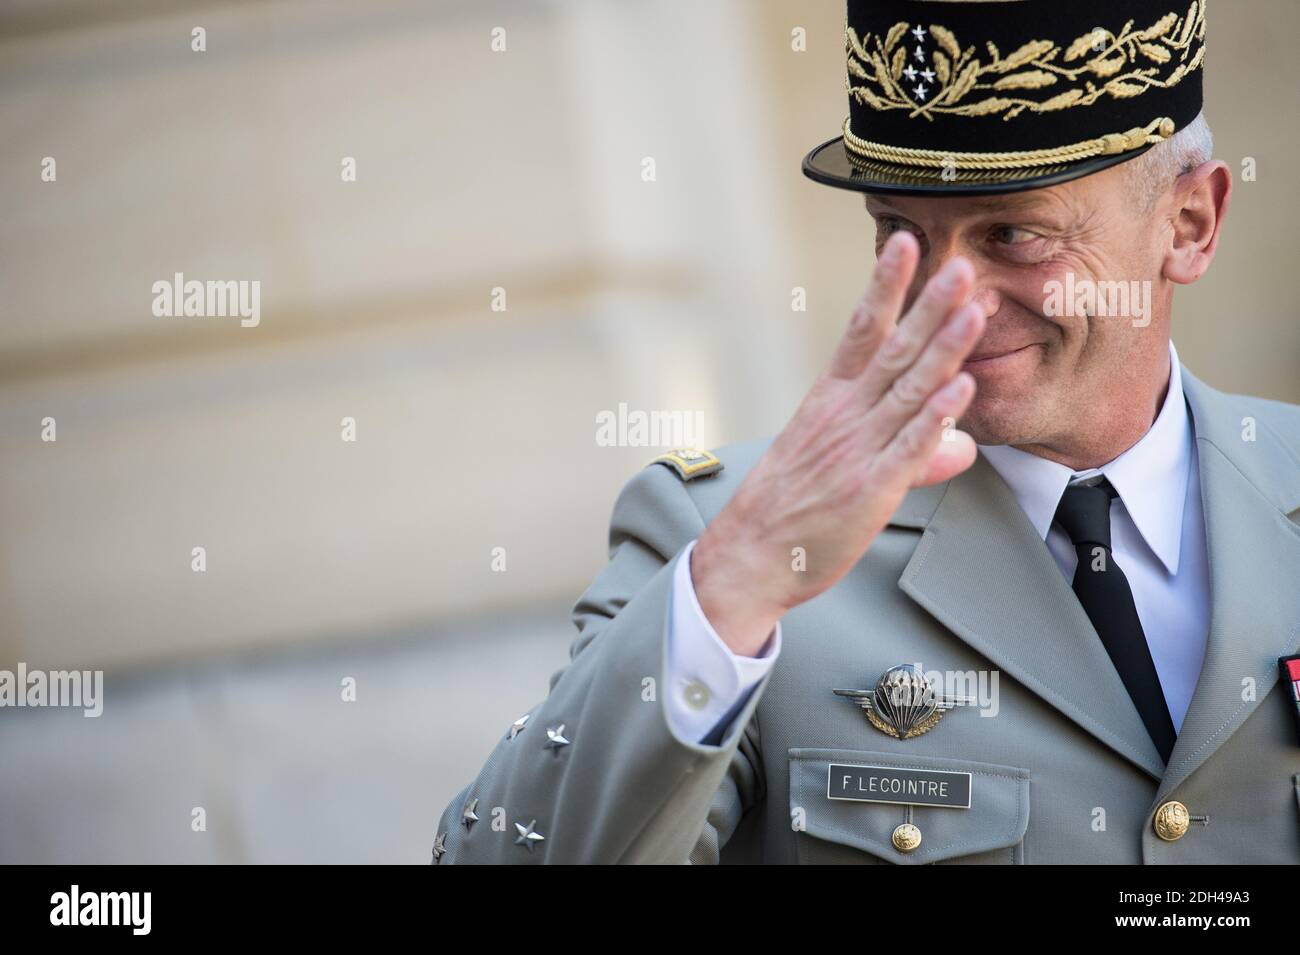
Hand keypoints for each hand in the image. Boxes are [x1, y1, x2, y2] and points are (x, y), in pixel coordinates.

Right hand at [692, 232, 984, 654]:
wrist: (750, 556)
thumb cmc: (789, 509)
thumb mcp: (838, 465)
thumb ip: (906, 450)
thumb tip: (960, 445)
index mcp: (828, 401)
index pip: (861, 332)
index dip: (885, 286)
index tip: (902, 243)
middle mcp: (844, 416)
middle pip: (893, 350)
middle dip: (929, 305)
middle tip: (958, 264)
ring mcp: (858, 450)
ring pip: (908, 390)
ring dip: (943, 347)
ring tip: (972, 308)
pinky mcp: (871, 488)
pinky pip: (909, 446)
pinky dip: (936, 415)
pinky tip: (960, 387)